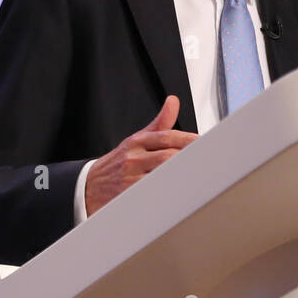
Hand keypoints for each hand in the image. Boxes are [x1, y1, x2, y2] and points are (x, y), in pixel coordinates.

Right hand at [84, 96, 198, 216]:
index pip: (167, 137)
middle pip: (167, 156)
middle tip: (209, 161)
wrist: (88, 185)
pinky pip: (151, 193)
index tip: (206, 143)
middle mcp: (133, 158)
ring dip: (180, 175)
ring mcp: (130, 177)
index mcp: (138, 142)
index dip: (188, 140)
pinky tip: (181, 193)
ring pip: (161, 175)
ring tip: (200, 176)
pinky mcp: (128, 195)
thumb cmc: (119, 162)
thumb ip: (160, 123)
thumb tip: (174, 101)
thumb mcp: (137, 139)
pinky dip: (166, 192)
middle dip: (188, 159)